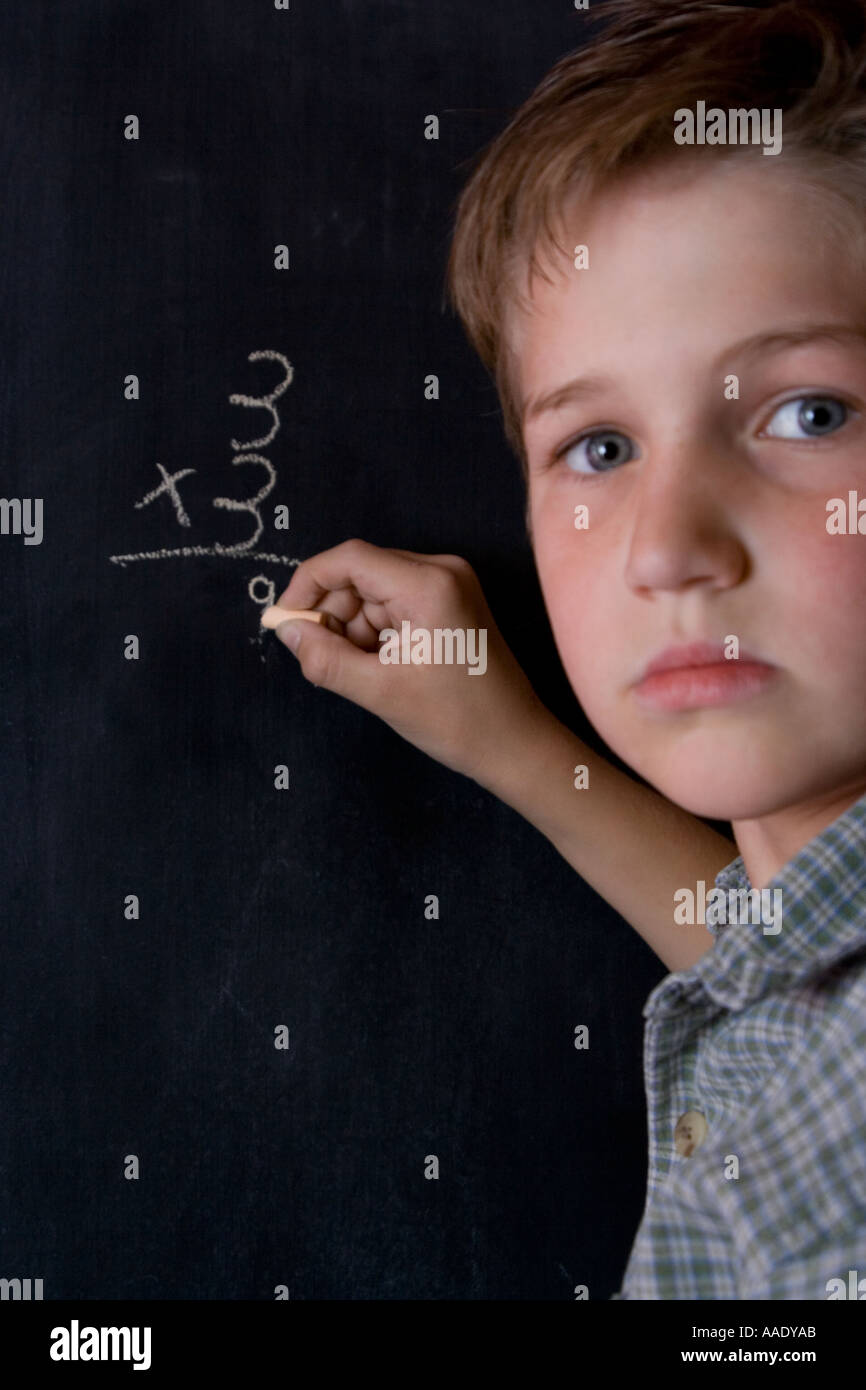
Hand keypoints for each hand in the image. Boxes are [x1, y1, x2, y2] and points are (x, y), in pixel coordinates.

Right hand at [267, 537, 549, 785]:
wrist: (516, 744)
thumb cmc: (458, 720)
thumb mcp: (380, 691)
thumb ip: (324, 658)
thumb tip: (287, 630)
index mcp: (429, 583)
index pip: (348, 559)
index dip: (307, 586)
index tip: (285, 624)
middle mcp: (441, 571)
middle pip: (359, 575)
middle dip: (333, 617)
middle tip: (324, 662)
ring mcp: (449, 585)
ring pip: (372, 594)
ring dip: (353, 631)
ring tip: (366, 675)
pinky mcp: (450, 603)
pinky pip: (393, 606)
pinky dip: (375, 635)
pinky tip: (382, 669)